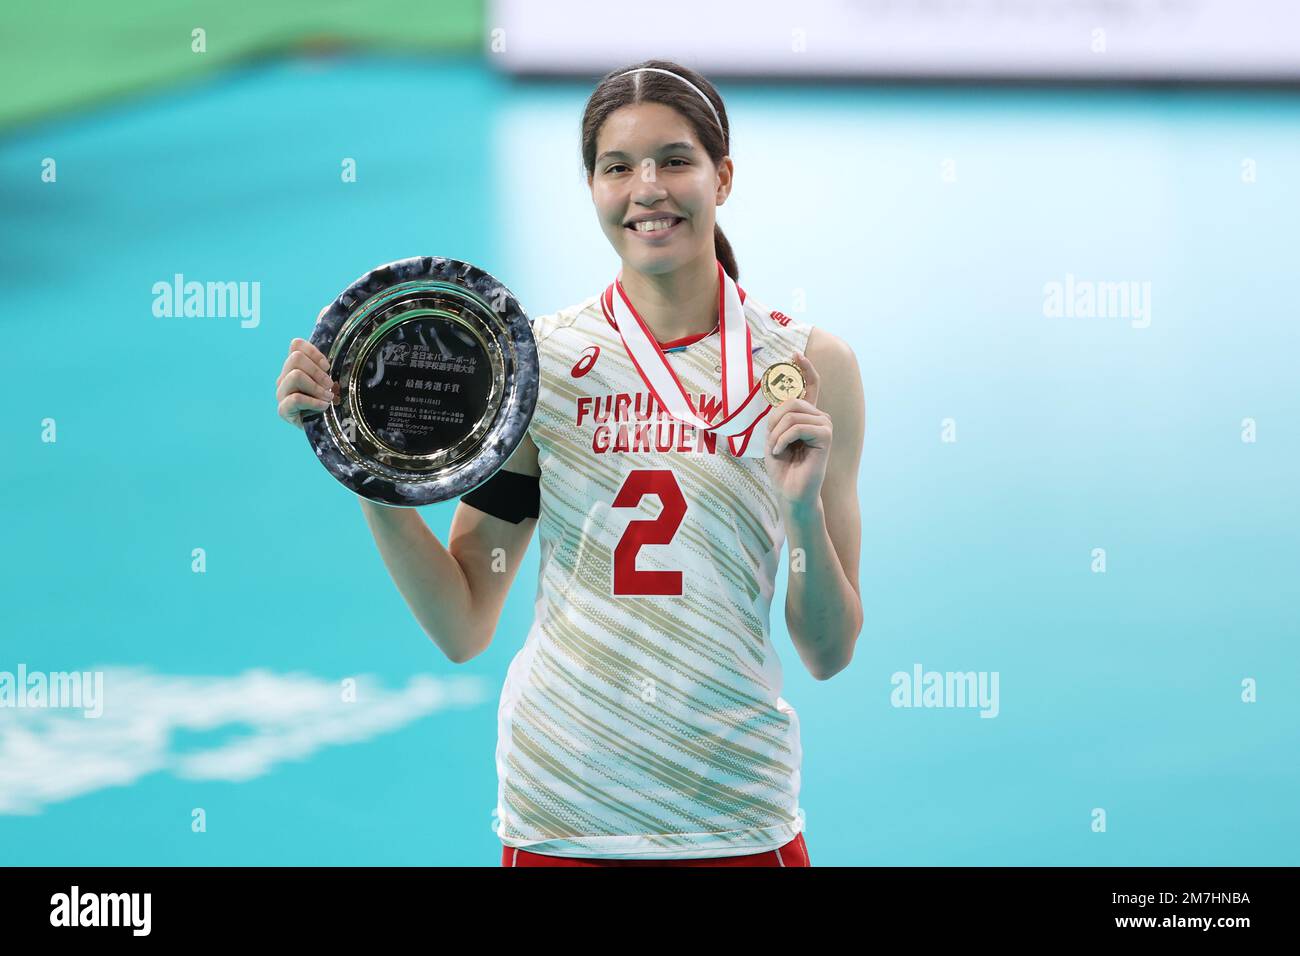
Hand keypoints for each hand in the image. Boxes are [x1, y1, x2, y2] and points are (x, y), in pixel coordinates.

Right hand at [276, 310, 335, 428]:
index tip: (328, 366)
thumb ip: (331, 343)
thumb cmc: (333, 398)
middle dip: (318, 371)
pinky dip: (312, 402)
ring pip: (295, 376)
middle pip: (295, 358)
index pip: (296, 345)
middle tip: (331, 385)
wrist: (331, 428)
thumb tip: (324, 309)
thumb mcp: (336, 372)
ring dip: (317, 387)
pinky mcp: (283, 411)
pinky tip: (323, 407)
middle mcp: (284, 377)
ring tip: (329, 398)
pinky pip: (293, 399)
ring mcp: (281, 393)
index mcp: (295, 365)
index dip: (314, 352)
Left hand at [763, 350, 830, 509]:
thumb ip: (779, 414)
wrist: (790, 490)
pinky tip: (784, 453)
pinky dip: (783, 441)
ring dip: (777, 435)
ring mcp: (824, 424)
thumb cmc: (782, 466)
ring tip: (779, 451)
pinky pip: (797, 427)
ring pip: (791, 415)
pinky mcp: (826, 434)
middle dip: (773, 423)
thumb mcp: (774, 435)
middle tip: (773, 443)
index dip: (804, 368)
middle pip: (790, 402)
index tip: (795, 354)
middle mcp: (818, 416)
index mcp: (806, 415)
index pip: (810, 385)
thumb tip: (781, 395)